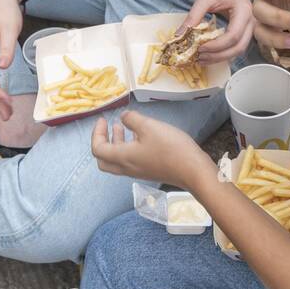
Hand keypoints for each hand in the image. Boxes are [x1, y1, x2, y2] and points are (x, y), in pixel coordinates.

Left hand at [91, 109, 215, 189]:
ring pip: (117, 160)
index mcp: (122, 157)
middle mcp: (127, 167)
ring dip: (115, 143)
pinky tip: (139, 135)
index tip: (103, 119)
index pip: (98, 149)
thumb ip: (132, 119)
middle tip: (108, 127)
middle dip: (102, 142)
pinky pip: (129, 161)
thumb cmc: (170, 148)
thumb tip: (123, 117)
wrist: (192, 170)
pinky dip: (127, 147)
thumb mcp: (149, 126)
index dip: (96, 133)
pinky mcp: (149, 171)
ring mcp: (138, 171)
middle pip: (103, 160)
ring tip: (122, 127)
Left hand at [177, 0, 253, 63]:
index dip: (217, 45)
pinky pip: (236, 49)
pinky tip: (209, 55)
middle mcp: (251, 23)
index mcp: (244, 12)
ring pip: (238, 51)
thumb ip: (194, 16)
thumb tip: (179, 35)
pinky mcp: (245, 34)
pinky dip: (222, 55)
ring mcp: (250, 30)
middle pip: (238, 48)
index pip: (233, 35)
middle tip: (199, 57)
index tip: (200, 48)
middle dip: (218, 56)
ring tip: (201, 59)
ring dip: (220, 58)